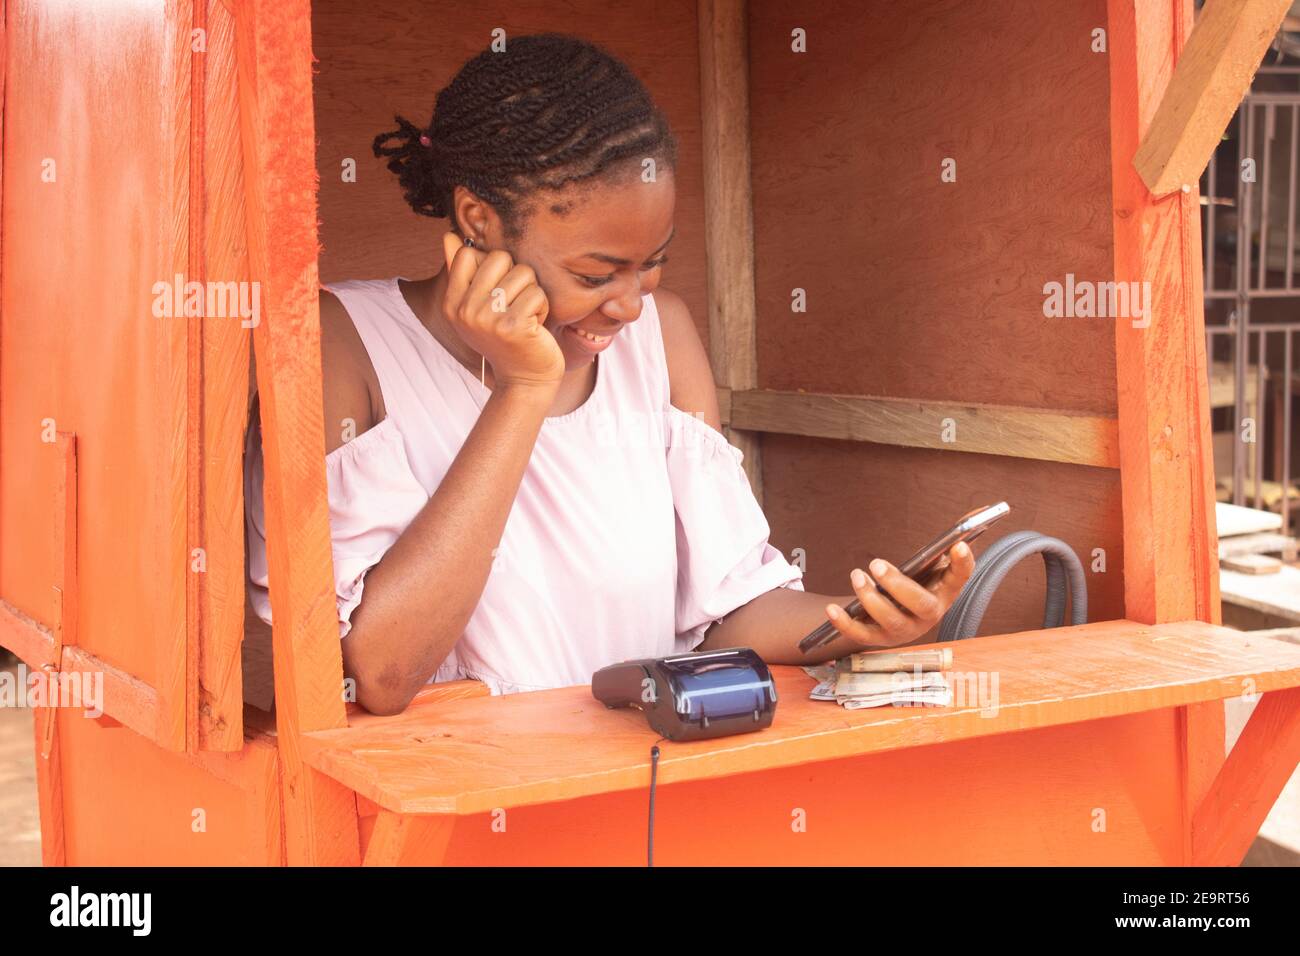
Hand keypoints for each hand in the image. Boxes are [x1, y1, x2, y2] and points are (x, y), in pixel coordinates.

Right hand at [440, 231, 565, 389]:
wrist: (525, 379)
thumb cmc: (505, 338)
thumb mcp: (477, 308)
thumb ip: (461, 272)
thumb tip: (448, 236)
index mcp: (452, 303)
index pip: (467, 253)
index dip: (492, 265)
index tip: (496, 292)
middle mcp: (464, 311)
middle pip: (499, 257)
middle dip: (517, 276)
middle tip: (515, 304)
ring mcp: (487, 319)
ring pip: (523, 273)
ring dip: (532, 293)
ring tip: (526, 315)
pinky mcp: (513, 326)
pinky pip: (536, 293)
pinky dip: (543, 307)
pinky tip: (535, 326)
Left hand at [823, 542, 975, 648]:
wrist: (892, 612)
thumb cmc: (917, 582)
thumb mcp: (933, 562)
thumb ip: (952, 539)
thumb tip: (979, 510)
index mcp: (945, 592)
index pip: (960, 580)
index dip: (962, 565)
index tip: (958, 546)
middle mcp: (928, 615)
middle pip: (921, 605)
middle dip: (899, 585)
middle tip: (876, 563)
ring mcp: (904, 630)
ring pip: (891, 620)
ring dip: (871, 598)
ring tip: (857, 575)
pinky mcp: (879, 638)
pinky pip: (861, 635)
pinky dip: (845, 624)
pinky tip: (831, 608)